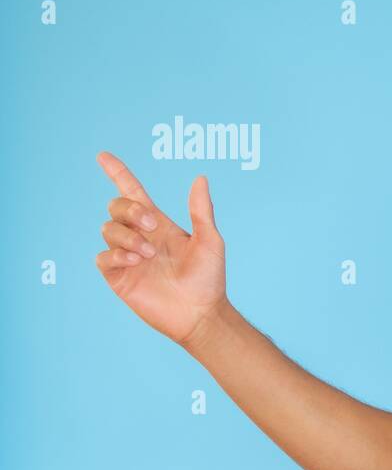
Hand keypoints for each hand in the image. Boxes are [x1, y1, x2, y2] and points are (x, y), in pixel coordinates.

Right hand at [94, 151, 227, 346]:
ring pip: (107, 229)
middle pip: (116, 206)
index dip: (118, 173)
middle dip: (130, 210)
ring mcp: (127, 256)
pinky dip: (117, 254)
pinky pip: (103, 257)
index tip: (103, 156)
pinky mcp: (118, 276)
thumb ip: (201, 210)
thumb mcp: (210, 240)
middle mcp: (140, 236)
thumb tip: (200, 178)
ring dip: (127, 236)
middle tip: (152, 226)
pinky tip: (136, 261)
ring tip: (149, 253)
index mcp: (159, 224)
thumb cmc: (209, 278)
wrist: (200, 313)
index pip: (132, 192)